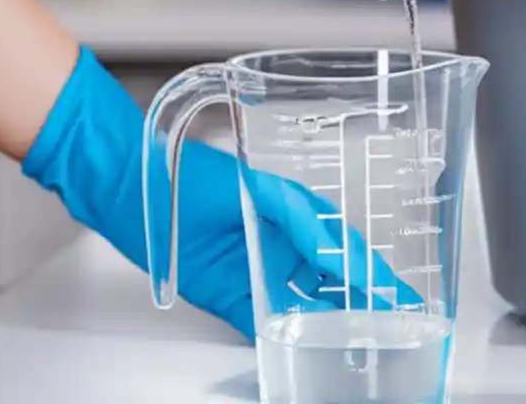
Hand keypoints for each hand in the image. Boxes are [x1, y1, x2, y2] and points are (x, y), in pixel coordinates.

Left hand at [24, 48, 414, 337]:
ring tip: (358, 344)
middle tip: (394, 326)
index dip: (371, 272)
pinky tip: (301, 351)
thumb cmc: (193, 175)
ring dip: (328, 324)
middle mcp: (282, 245)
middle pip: (331, 281)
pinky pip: (262, 321)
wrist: (131, 186)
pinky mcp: (226, 294)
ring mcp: (256, 271)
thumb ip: (300, 219)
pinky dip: (282, 338)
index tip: (394, 294)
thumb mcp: (258, 188)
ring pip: (302, 305)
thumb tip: (334, 251)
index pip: (344, 249)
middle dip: (363, 303)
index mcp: (296, 216)